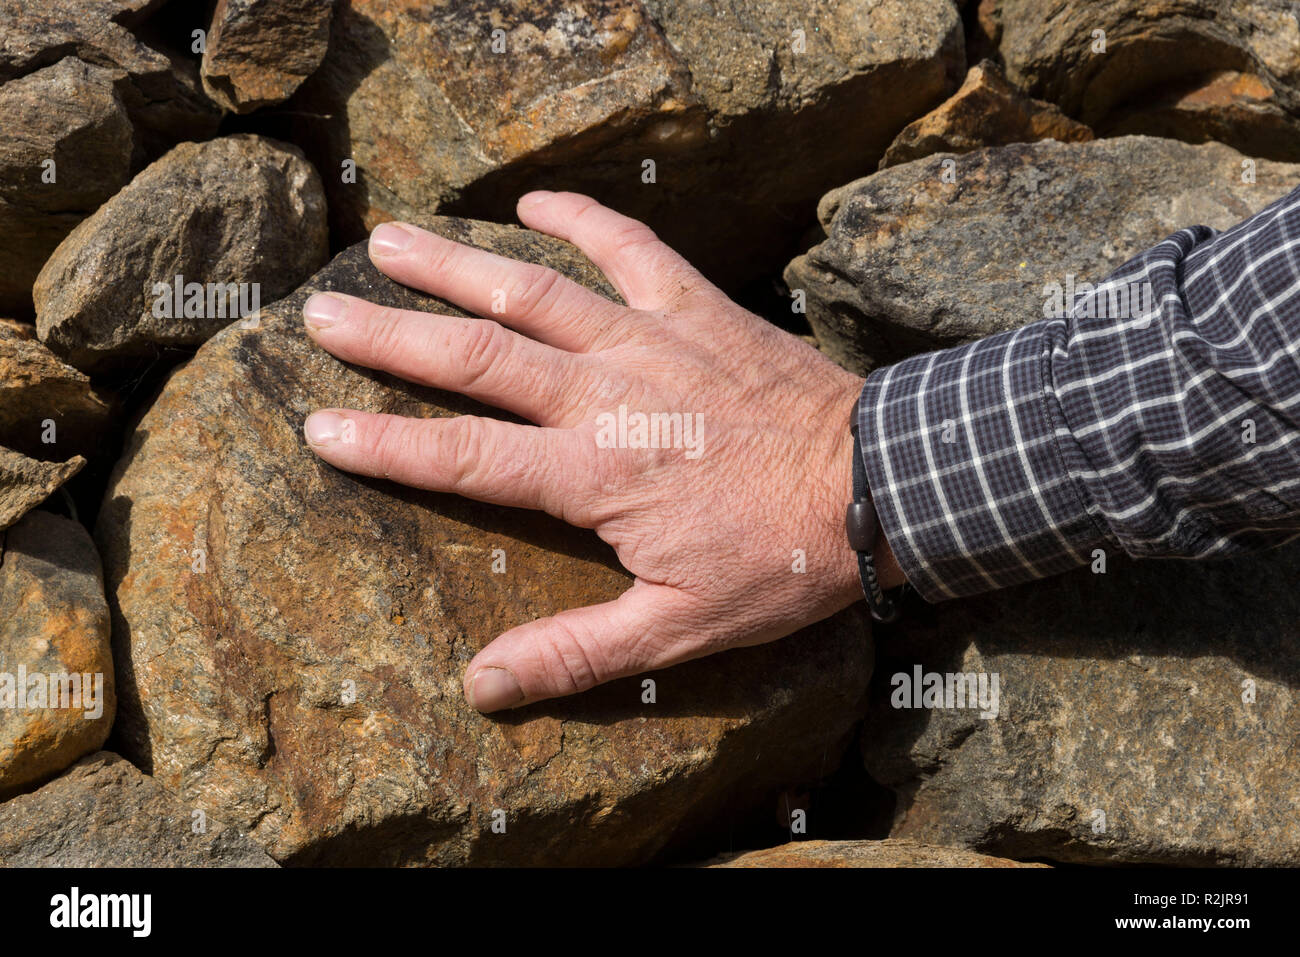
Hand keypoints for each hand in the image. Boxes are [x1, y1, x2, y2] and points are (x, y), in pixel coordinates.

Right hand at [301, 191, 900, 711]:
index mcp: (593, 475)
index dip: (385, 445)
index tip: (317, 427)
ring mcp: (650, 340)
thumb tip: (483, 687)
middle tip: (322, 312)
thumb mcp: (679, 628)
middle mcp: (606, 396)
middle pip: (477, 359)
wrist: (880, 484)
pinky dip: (581, 218)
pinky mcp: (696, 307)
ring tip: (390, 239)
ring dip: (456, 264)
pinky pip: (629, 248)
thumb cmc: (781, 561)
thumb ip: (578, 651)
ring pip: (534, 291)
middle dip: (392, 336)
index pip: (464, 457)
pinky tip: (533, 201)